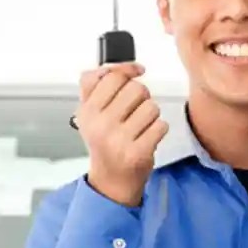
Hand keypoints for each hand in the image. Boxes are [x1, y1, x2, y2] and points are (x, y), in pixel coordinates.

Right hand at [74, 62, 168, 206]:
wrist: (111, 181)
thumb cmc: (104, 143)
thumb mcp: (90, 112)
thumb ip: (98, 83)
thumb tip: (129, 66)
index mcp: (87, 111)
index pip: (112, 76)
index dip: (127, 72)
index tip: (136, 73)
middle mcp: (100, 125)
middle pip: (136, 89)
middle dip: (141, 97)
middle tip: (133, 112)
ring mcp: (118, 140)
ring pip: (151, 107)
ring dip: (151, 116)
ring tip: (139, 128)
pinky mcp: (137, 153)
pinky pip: (161, 126)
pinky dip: (158, 130)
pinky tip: (146, 139)